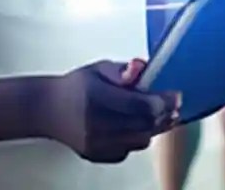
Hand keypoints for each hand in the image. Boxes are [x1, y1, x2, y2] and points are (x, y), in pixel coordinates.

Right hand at [39, 60, 179, 163]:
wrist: (48, 110)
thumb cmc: (76, 86)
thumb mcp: (99, 69)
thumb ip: (124, 69)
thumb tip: (143, 67)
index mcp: (96, 96)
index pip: (140, 105)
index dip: (163, 101)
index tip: (176, 96)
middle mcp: (95, 123)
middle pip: (144, 124)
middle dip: (164, 115)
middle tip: (174, 106)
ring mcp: (95, 142)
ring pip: (140, 140)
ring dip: (153, 127)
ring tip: (159, 115)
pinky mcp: (96, 155)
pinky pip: (129, 150)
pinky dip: (137, 138)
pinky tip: (137, 126)